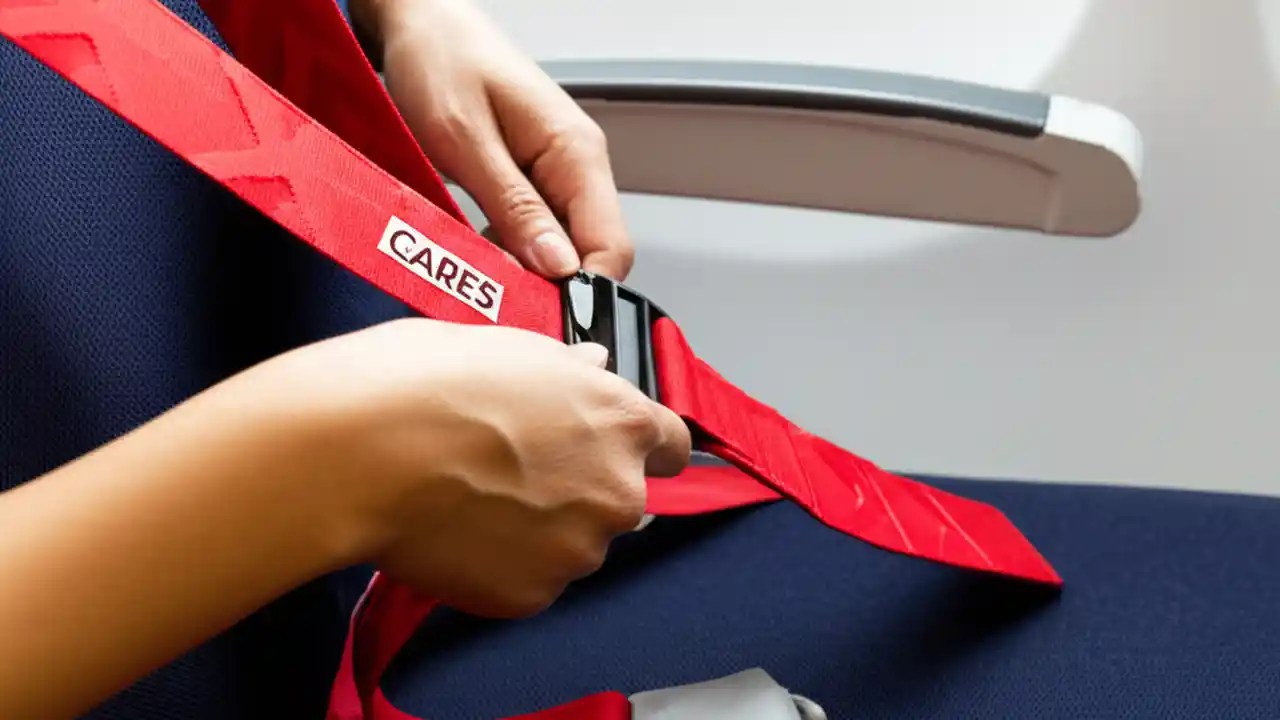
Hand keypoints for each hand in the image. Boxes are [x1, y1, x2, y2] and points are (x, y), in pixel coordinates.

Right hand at [245, 319, 690, 616]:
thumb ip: (565, 369)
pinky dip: (502, 565)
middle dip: (579, 487)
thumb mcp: (507, 347)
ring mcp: (576, 550)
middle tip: (511, 470)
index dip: (641, 445)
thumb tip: (589, 368)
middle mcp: (617, 490)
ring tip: (472, 498)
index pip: (672, 444)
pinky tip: (457, 532)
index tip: (613, 449)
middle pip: (619, 498)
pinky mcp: (531, 596)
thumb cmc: (424, 385)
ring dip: (540, 529)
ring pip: (572, 543)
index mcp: (621, 420)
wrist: (360, 452)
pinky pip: (528, 581)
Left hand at [353, 0, 633, 279]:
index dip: (583, 292)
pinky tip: (480, 249)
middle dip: (551, 287)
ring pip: (563, 248)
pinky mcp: (534, 178)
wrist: (419, 21)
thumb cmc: (440, 61)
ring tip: (481, 271)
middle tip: (498, 299)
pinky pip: (539, 232)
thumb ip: (515, 208)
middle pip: (592, 254)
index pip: (611, 246)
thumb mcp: (466, 141)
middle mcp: (578, 164)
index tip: (540, 316)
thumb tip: (558, 268)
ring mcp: (558, 172)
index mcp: (576, 151)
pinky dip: (513, 251)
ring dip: (528, 270)